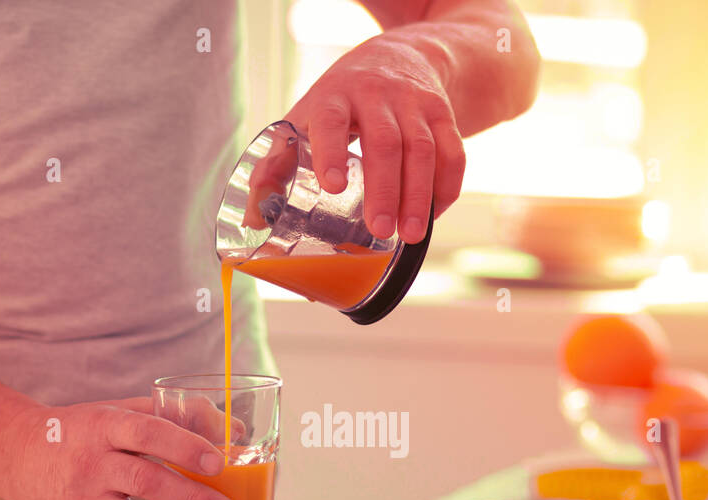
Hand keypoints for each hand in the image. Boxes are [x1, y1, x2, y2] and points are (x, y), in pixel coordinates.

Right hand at [0, 397, 237, 499]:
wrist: (18, 456)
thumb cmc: (85, 431)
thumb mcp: (121, 411)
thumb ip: (177, 416)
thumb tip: (235, 430)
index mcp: (106, 427)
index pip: (146, 433)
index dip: (183, 446)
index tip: (219, 460)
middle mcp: (92, 465)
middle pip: (144, 482)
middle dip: (190, 498)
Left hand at [284, 33, 466, 243]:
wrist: (400, 57)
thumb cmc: (342, 102)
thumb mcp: (306, 118)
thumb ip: (279, 164)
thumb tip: (254, 218)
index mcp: (334, 97)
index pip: (332, 121)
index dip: (331, 151)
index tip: (333, 185)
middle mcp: (376, 95)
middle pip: (384, 142)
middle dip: (383, 188)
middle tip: (380, 229)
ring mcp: (414, 103)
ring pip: (422, 149)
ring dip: (418, 196)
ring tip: (412, 234)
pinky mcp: (442, 114)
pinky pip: (452, 152)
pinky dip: (445, 188)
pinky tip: (433, 215)